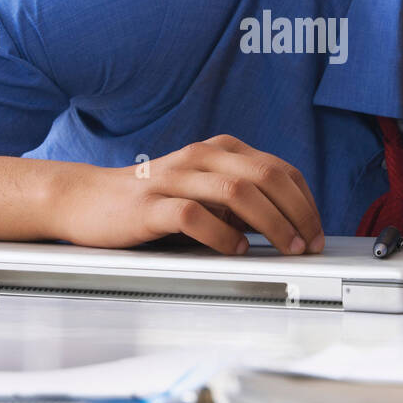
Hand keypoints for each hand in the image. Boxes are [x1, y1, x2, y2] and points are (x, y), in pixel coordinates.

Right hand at [48, 135, 324, 255]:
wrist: (86, 199)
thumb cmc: (150, 201)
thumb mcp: (203, 193)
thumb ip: (240, 202)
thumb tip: (288, 226)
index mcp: (220, 151)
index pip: (280, 169)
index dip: (306, 202)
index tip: (316, 232)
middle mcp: (201, 157)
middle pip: (266, 175)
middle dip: (297, 212)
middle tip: (309, 245)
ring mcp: (174, 178)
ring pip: (237, 191)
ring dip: (271, 223)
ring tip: (285, 248)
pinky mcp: (150, 204)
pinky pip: (194, 215)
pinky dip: (222, 235)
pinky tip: (234, 251)